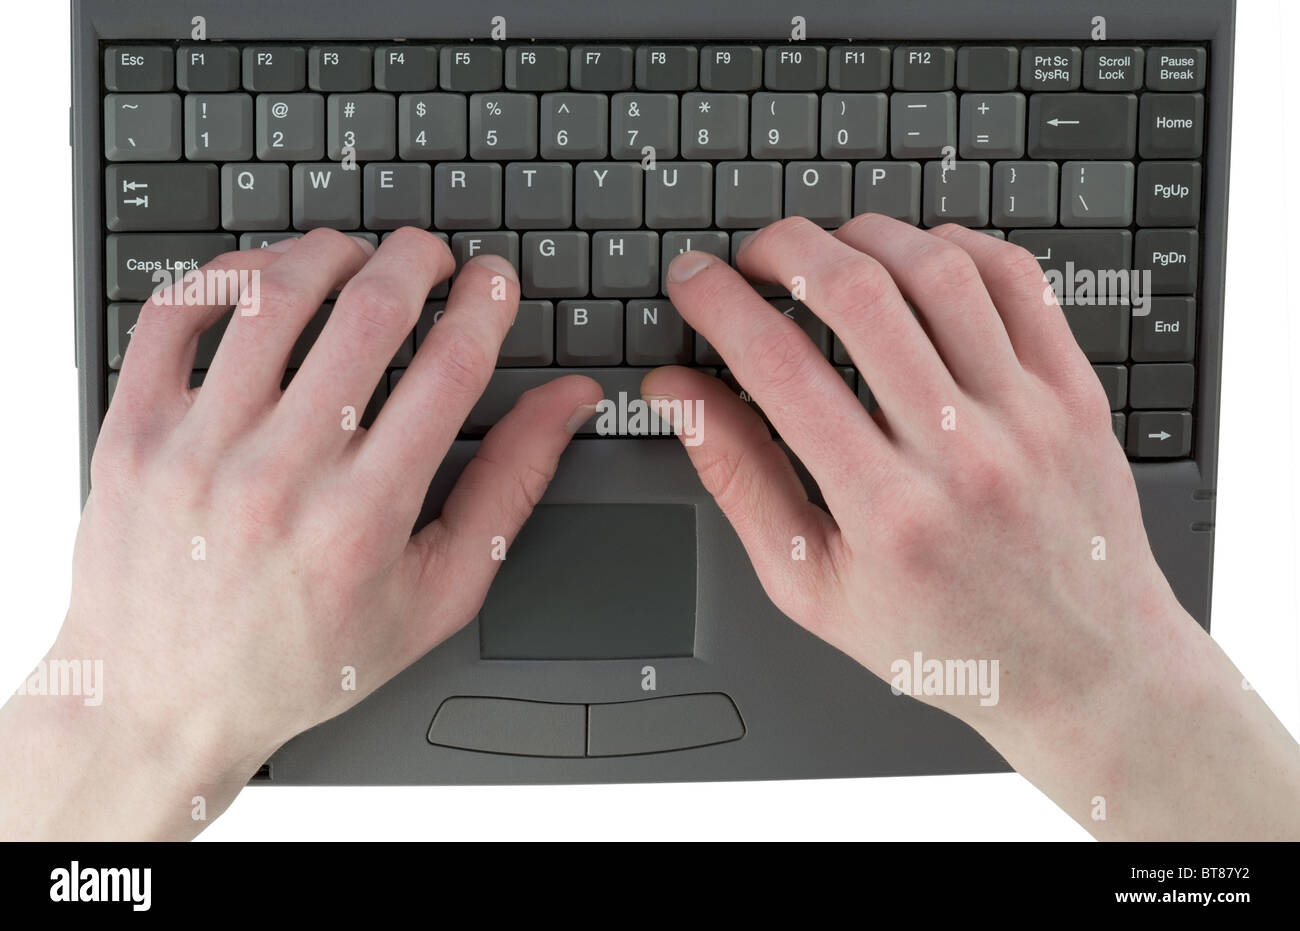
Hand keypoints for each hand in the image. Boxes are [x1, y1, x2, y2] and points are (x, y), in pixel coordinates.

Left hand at [1, 228, 599, 838]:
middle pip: (368, 314)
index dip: (487, 305)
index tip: (495, 281)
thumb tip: (565, 404)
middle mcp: (280, 474)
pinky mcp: (134, 434)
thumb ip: (508, 489)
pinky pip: (174, 315)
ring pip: (275, 296)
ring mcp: (197, 448)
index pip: (449, 369)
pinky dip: (226, 274)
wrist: (163, 704)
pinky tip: (262, 281)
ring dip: (331, 253)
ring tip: (354, 258)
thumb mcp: (433, 596)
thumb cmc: (303, 658)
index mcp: (364, 517)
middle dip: (418, 261)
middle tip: (433, 255)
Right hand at [647, 215, 1299, 839]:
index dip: (719, 305)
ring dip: (865, 236)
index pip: (779, 368)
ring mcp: (1028, 417)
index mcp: (885, 511)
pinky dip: (958, 246)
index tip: (693, 280)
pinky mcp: (1075, 396)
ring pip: (938, 270)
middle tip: (752, 255)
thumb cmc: (943, 639)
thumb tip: (681, 396)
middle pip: (858, 295)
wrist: (1084, 670)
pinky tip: (919, 259)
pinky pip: (1019, 281)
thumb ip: (742, 481)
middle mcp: (961, 453)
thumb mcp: (814, 586)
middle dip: (783, 248)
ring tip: (829, 252)